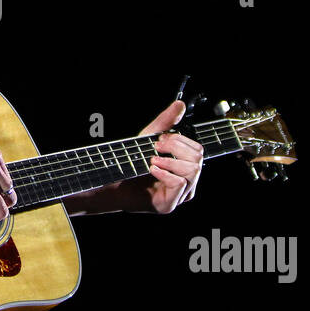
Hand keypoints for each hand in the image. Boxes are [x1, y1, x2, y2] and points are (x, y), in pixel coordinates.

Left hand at [139, 99, 203, 213]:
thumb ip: (166, 122)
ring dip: (170, 161)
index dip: (180, 141)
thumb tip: (179, 105)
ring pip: (192, 171)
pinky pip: (179, 184)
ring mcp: (179, 196)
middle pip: (198, 159)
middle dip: (176, 148)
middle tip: (155, 148)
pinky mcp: (168, 205)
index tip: (160, 140)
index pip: (198, 150)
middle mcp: (187, 183)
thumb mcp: (150, 138)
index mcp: (186, 168)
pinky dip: (165, 173)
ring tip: (152, 160)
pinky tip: (151, 169)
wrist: (111, 181)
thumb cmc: (131, 162)